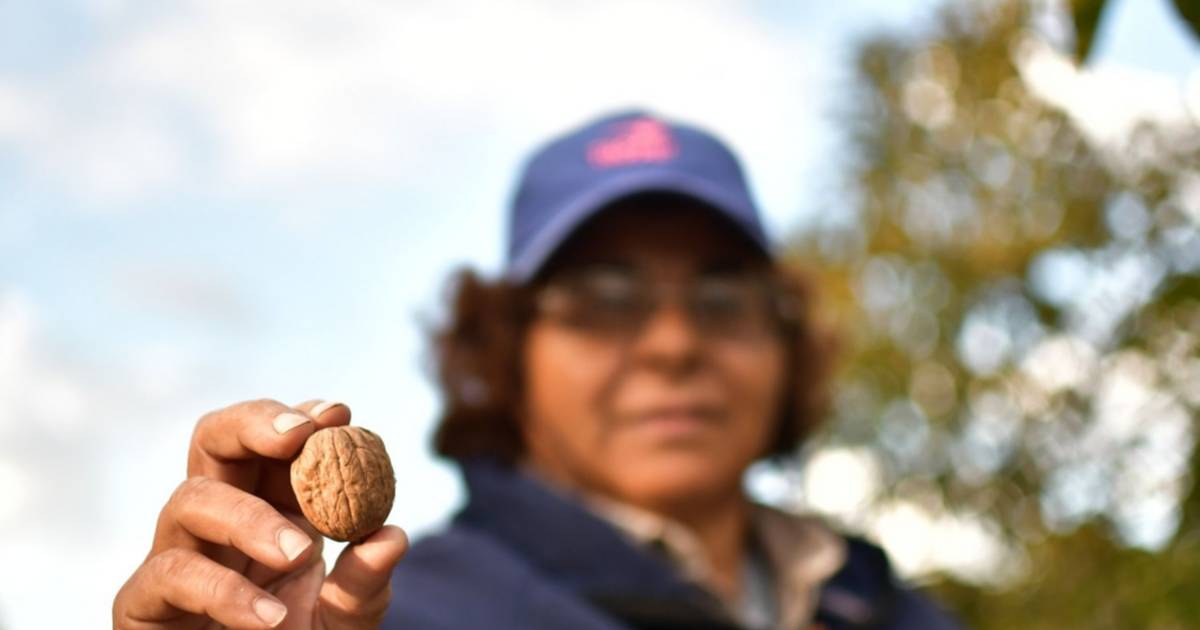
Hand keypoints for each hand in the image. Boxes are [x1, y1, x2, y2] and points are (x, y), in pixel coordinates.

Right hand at [113, 399, 408, 628]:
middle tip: (300, 437)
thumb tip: (391, 537)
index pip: (276, 443)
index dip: (302, 418)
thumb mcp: (343, 624)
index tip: (338, 414)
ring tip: (301, 552)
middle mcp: (218, 524)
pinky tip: (271, 616)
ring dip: (250, 517)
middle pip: (215, 440)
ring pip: (189, 499)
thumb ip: (365, 586)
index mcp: (272, 511)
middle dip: (255, 424)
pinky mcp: (142, 605)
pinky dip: (224, 591)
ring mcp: (177, 557)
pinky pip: (169, 575)